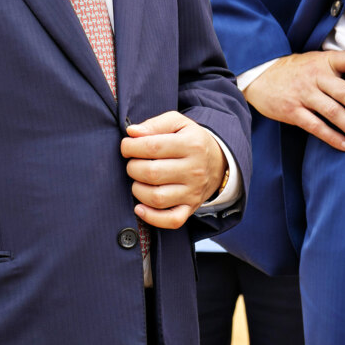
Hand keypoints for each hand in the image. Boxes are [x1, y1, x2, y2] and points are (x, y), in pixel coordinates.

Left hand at [120, 111, 228, 228]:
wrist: (218, 162)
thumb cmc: (191, 140)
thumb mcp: (178, 123)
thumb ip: (155, 124)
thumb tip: (132, 133)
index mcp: (191, 144)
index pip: (152, 147)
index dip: (131, 147)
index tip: (127, 146)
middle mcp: (194, 169)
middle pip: (152, 173)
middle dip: (133, 167)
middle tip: (133, 163)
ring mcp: (193, 191)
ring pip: (156, 198)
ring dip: (138, 190)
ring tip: (138, 180)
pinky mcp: (190, 208)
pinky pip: (171, 220)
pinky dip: (151, 217)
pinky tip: (139, 207)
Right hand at [243, 50, 344, 152]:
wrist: (259, 75)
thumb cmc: (296, 70)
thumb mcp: (316, 61)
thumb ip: (338, 69)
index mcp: (323, 61)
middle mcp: (315, 77)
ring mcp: (303, 94)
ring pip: (332, 112)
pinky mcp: (292, 111)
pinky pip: (315, 126)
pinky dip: (332, 137)